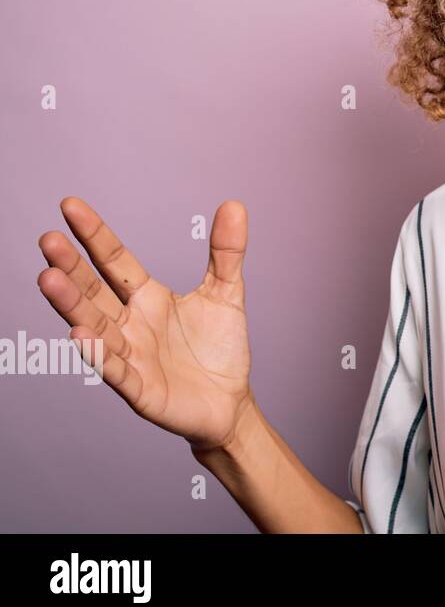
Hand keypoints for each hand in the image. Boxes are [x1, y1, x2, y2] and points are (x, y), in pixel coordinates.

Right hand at [36, 198, 253, 451]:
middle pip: (94, 292)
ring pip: (95, 328)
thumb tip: (234, 204)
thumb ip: (226, 252)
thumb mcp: (226, 292)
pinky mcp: (140, 390)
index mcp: (147, 298)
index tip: (70, 205)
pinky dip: (98, 355)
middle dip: (72, 267)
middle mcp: (130, 324)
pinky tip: (79, 334)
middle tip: (48, 240)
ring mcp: (131, 357)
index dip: (95, 236)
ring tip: (48, 278)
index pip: (114, 261)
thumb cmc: (219, 348)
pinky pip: (115, 370)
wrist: (230, 401)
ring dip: (71, 306)